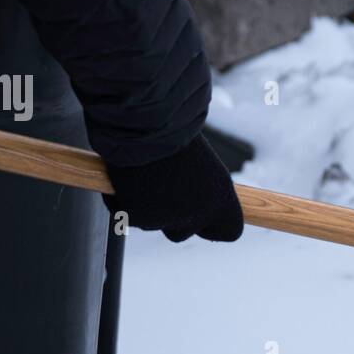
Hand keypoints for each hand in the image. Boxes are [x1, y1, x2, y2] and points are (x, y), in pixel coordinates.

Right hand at [103, 133, 243, 241]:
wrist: (144, 122)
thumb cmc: (176, 132)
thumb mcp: (204, 162)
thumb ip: (205, 190)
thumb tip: (201, 203)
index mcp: (222, 199)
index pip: (229, 232)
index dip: (215, 225)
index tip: (206, 215)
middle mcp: (198, 214)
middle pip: (184, 232)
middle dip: (172, 216)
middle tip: (164, 187)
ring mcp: (166, 220)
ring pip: (154, 224)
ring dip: (148, 205)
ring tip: (147, 174)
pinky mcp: (136, 217)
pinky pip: (128, 215)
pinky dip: (124, 200)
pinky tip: (128, 177)